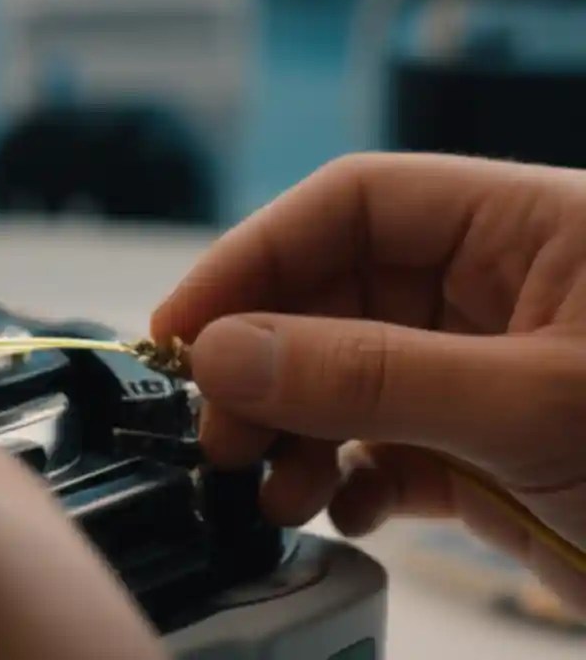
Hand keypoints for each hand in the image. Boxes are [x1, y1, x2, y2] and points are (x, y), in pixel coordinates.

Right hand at [152, 153, 585, 611]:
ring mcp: (482, 377)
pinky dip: (338, 482)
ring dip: (288, 432)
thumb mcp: (533, 403)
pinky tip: (338, 511)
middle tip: (214, 428)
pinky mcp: (480, 454)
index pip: (353, 206)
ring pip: (341, 379)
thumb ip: (369, 374)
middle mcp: (495, 294)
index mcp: (525, 230)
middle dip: (262, 362)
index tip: (185, 326)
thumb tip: (224, 352)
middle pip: (331, 296)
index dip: (256, 255)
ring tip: (266, 488)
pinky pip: (375, 449)